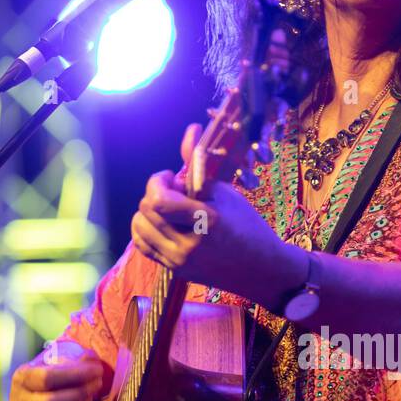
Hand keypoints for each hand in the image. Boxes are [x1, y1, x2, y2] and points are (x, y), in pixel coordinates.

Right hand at [9, 339, 106, 400]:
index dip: (75, 374)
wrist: (44, 400)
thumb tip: (90, 358)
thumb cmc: (54, 379)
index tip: (96, 370)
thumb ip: (74, 360)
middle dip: (80, 393)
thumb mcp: (58, 364)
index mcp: (22, 378)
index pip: (47, 378)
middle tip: (97, 384)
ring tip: (91, 397)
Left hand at [130, 124, 294, 305]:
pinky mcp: (175, 270)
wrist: (261, 269)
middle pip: (145, 211)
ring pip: (139, 229)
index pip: (158, 200)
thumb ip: (200, 164)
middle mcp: (188, 245)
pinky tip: (163, 224)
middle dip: (154, 194)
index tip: (171, 177)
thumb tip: (191, 129)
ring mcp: (179, 261)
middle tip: (174, 193)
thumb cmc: (248, 227)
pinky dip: (147, 230)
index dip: (157, 181)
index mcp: (205, 222)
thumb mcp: (226, 192)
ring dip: (148, 212)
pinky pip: (144, 247)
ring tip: (169, 210)